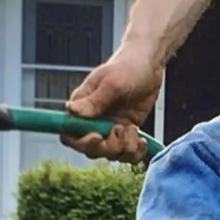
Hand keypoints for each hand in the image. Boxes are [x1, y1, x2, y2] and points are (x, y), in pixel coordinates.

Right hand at [63, 42, 165, 161]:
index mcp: (82, 108)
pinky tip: (143, 141)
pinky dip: (135, 153)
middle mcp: (93, 121)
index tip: (97, 136)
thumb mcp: (111, 83)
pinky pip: (127, 153)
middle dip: (107, 147)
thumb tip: (71, 111)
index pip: (70, 134)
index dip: (81, 142)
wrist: (149, 64)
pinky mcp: (126, 133)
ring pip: (111, 154)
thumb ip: (94, 101)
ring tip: (133, 130)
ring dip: (124, 149)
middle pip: (91, 150)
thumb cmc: (127, 67)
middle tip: (121, 131)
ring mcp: (110, 129)